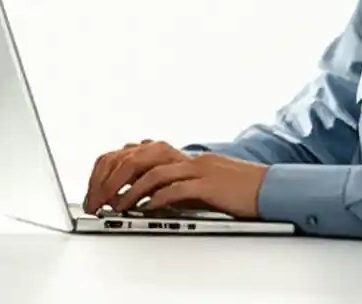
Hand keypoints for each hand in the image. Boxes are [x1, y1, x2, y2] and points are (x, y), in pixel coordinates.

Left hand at [82, 140, 267, 218]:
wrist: (267, 187)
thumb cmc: (231, 187)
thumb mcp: (193, 180)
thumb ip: (167, 180)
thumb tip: (137, 191)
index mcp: (178, 155)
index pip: (131, 152)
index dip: (108, 170)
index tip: (94, 190)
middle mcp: (184, 157)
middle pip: (136, 158)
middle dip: (111, 181)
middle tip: (97, 202)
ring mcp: (197, 168)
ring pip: (152, 171)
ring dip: (129, 192)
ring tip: (115, 208)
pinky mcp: (209, 183)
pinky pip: (178, 188)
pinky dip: (158, 198)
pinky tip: (146, 209)